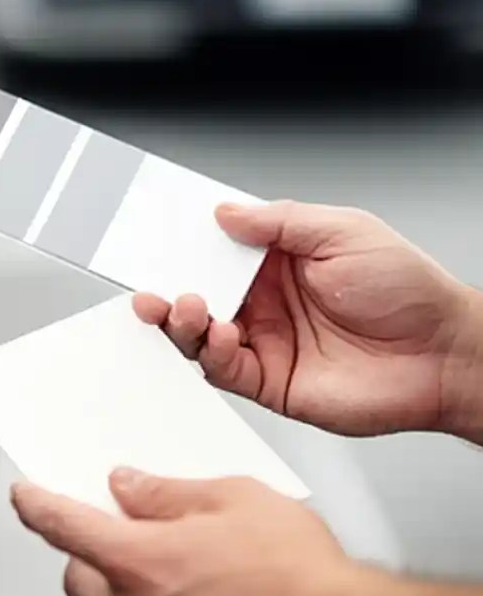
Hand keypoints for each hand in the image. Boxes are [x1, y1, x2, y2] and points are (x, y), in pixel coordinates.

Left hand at [11, 470, 404, 595]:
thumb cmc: (301, 576)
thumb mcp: (233, 498)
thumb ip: (168, 491)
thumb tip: (128, 485)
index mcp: (139, 560)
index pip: (60, 524)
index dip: (34, 503)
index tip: (23, 492)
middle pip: (74, 573)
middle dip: (81, 547)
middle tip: (109, 523)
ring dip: (109, 586)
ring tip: (150, 563)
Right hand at [134, 200, 482, 442]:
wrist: (444, 355)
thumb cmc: (409, 292)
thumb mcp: (345, 232)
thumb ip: (280, 223)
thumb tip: (227, 213)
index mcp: (279, 261)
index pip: (218, 249)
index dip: (186, 244)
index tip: (158, 237)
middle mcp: (265, 302)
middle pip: (197, 292)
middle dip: (167, 287)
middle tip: (150, 284)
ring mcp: (265, 342)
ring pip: (200, 334)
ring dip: (181, 321)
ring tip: (183, 306)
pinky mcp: (269, 382)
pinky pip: (223, 370)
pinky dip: (212, 353)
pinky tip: (221, 335)